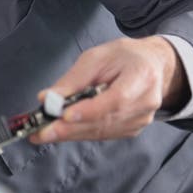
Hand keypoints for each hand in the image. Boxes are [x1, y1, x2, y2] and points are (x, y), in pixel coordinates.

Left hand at [31, 35, 188, 143]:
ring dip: (70, 134)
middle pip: (105, 121)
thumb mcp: (96, 57)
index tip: (64, 115)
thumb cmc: (123, 57)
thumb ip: (73, 79)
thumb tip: (47, 98)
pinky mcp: (132, 129)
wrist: (151, 65)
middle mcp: (146, 102)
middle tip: (41, 131)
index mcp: (141, 77)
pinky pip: (102, 135)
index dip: (89, 110)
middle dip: (69, 128)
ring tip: (42, 134)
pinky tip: (60, 132)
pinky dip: (79, 134)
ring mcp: (141, 119)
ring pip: (101, 132)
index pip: (116, 99)